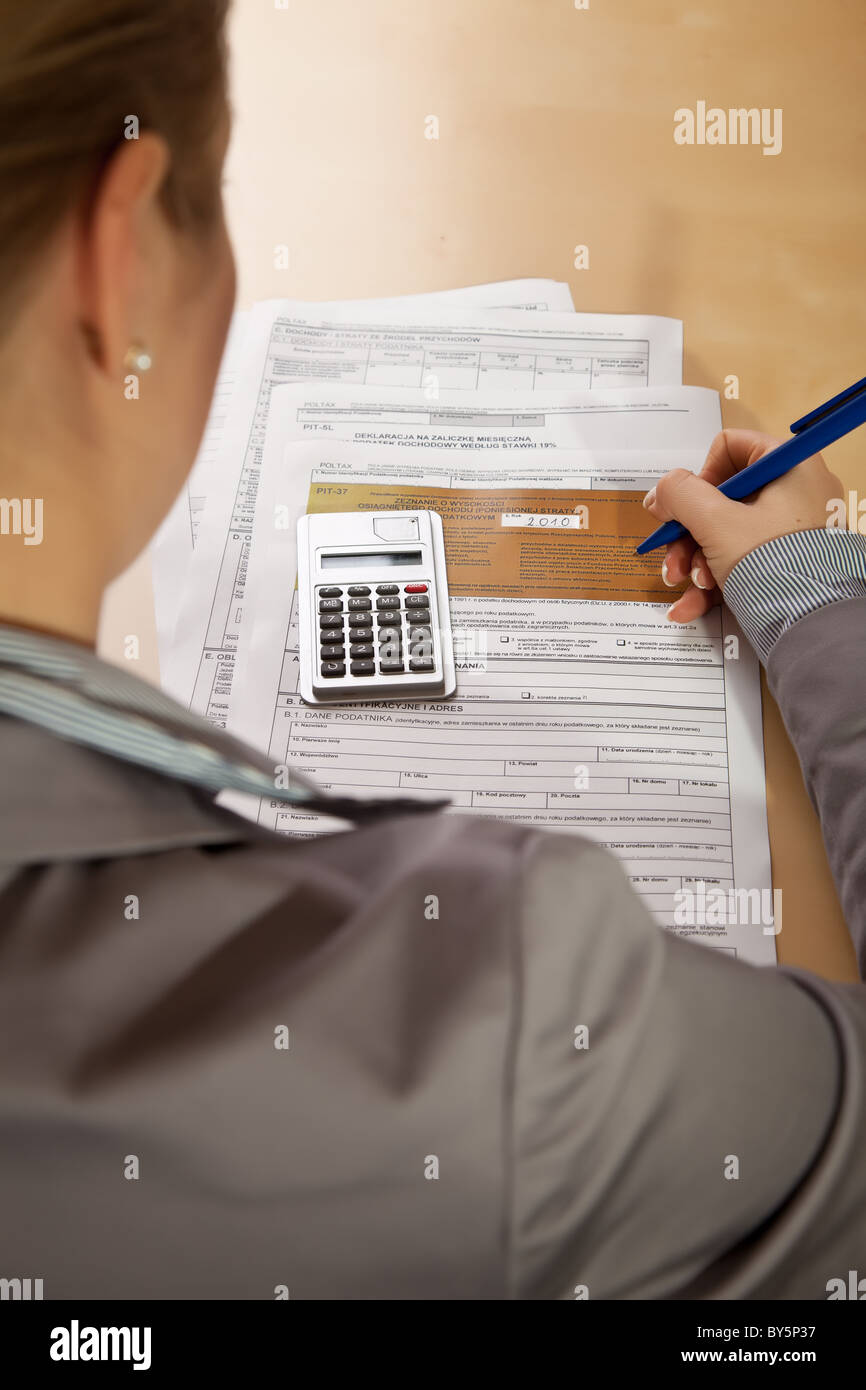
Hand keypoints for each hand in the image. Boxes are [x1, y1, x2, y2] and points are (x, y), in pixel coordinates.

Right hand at [642, 429, 844, 622]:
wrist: (810, 624)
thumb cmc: (776, 565)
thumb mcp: (716, 522)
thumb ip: (680, 495)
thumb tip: (661, 492)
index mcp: (789, 468)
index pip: (733, 447)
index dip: (702, 475)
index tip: (688, 505)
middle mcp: (794, 494)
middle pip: (720, 499)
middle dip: (688, 533)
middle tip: (675, 556)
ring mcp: (789, 531)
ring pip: (724, 534)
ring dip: (695, 561)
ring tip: (687, 584)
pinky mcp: (783, 562)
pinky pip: (738, 561)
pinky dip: (712, 580)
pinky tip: (691, 604)